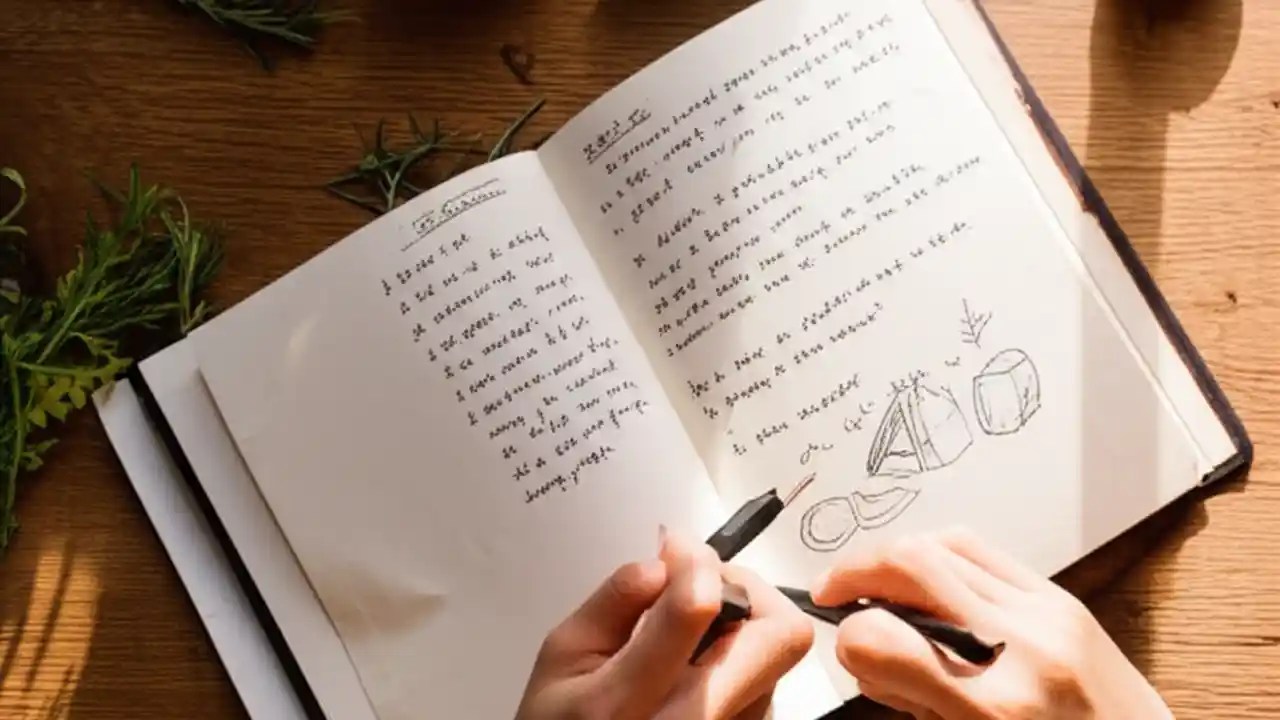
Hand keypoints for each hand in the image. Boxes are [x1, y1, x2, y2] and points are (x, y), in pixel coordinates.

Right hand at [515, 527, 813, 719]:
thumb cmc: (564, 719)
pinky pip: (768, 682)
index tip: (678, 550)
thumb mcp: (563, 655)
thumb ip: (614, 601)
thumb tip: (663, 562)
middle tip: (704, 585)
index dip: (697, 564)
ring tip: (692, 634)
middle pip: (780, 637)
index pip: (696, 612)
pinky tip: (698, 665)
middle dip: (748, 589)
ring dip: (743, 626)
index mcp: (626, 700)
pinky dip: (740, 658)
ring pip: (776, 657)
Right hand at [812, 528, 1173, 719]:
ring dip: (895, 556)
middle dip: (854, 569)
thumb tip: (866, 646)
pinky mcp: (1064, 601)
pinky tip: (928, 579)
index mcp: (994, 705)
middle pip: (909, 564)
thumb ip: (912, 692)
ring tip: (878, 584)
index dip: (847, 639)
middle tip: (833, 591)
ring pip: (943, 544)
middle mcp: (1023, 647)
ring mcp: (1049, 614)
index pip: (881, 640)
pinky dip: (940, 555)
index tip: (847, 647)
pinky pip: (985, 551)